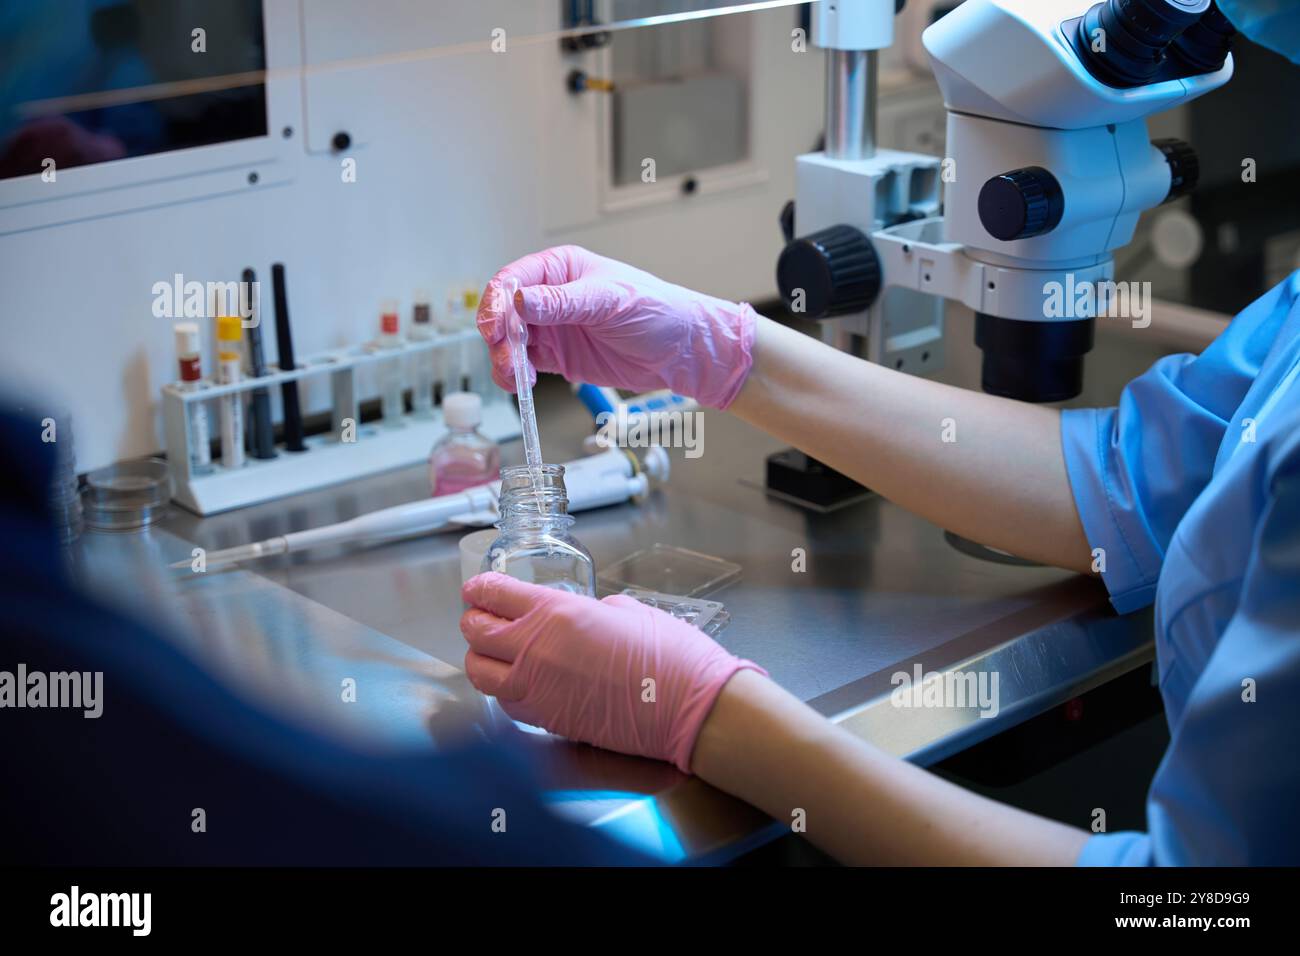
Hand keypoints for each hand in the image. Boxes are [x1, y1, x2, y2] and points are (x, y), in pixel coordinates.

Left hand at [460, 572, 765, 772]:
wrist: (686, 707)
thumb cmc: (670, 656)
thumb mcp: (628, 611)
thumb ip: (592, 611)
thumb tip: (584, 615)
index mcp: (557, 613)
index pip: (495, 594)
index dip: (479, 589)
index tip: (475, 589)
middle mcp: (537, 650)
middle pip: (476, 632)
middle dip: (473, 621)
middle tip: (478, 616)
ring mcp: (537, 689)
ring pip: (479, 672)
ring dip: (478, 658)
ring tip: (488, 653)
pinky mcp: (546, 720)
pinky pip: (504, 702)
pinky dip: (500, 690)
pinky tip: (513, 684)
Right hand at [475, 245, 756, 408]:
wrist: (681, 350)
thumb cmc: (656, 310)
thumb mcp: (608, 300)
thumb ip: (562, 303)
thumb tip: (519, 301)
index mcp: (559, 269)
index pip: (512, 280)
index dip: (497, 303)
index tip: (496, 328)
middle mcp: (550, 297)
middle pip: (503, 313)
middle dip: (498, 337)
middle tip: (508, 357)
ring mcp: (552, 328)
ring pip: (509, 342)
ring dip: (504, 360)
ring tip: (516, 377)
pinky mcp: (558, 357)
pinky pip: (524, 364)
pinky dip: (515, 375)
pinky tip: (521, 383)